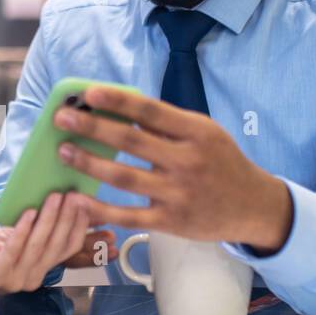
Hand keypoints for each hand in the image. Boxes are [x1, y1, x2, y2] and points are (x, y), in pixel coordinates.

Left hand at [0, 192, 93, 292]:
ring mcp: (14, 278)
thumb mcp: (23, 238)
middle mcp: (32, 278)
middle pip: (56, 246)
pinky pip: (14, 249)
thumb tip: (71, 203)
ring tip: (54, 197)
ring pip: (38, 246)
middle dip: (67, 218)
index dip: (81, 228)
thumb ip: (44, 229)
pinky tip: (29, 212)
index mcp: (42, 269)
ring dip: (48, 219)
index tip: (88, 206)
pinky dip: (23, 229)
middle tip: (73, 196)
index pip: (69, 249)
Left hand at [53, 86, 292, 253]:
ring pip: (124, 177)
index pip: (150, 112)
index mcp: (196, 133)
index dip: (117, 101)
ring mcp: (179, 194)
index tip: (87, 93)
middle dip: (92, 128)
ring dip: (89, 163)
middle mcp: (188, 161)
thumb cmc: (222, 163)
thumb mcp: (205, 134)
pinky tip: (78, 198)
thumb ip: (167, 124)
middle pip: (131, 142)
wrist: (253, 206)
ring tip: (63, 152)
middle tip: (62, 118)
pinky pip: (129, 215)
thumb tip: (120, 107)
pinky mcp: (171, 222)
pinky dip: (101, 208)